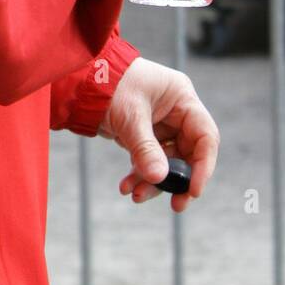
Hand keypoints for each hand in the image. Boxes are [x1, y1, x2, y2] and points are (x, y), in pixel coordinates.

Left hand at [98, 57, 219, 213]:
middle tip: (175, 204)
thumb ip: (145, 147)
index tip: (193, 190)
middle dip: (177, 180)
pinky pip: (150, 160)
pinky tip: (127, 186)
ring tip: (135, 195)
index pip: (205, 136)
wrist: (80, 79)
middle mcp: (176, 111)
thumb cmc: (109, 85)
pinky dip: (140, 174)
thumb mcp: (129, 116)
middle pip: (188, 153)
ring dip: (154, 181)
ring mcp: (161, 124)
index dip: (203, 166)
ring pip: (167, 162)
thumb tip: (159, 178)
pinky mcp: (145, 134)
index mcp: (182, 98)